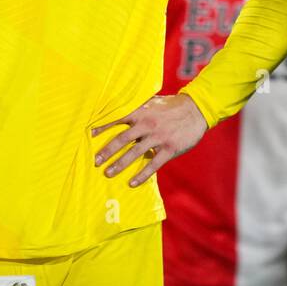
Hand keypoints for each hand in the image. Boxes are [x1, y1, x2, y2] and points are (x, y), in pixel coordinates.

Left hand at [92, 93, 208, 186]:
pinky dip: (142, 174)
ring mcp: (158, 137)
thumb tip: (118, 109)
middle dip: (107, 151)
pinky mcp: (169, 148)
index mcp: (141, 112)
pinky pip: (153, 164)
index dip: (103, 127)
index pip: (117, 119)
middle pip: (122, 139)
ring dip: (119, 164)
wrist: (196, 110)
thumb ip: (137, 108)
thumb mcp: (152, 102)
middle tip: (95, 161)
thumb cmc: (171, 106)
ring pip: (134, 153)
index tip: (90, 135)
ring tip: (108, 173)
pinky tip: (132, 183)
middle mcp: (147, 124)